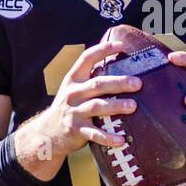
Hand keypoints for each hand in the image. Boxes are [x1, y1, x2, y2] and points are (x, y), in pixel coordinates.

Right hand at [29, 38, 139, 160]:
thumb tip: (121, 65)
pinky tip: (121, 140)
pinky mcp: (75, 130)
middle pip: (97, 84)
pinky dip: (108, 137)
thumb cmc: (70, 107)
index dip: (103, 50)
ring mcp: (73, 112)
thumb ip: (91, 79)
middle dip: (118, 83)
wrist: (47, 132)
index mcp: (73, 80)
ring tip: (133, 106)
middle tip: (138, 83)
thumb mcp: (74, 89)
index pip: (87, 58)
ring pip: (96, 107)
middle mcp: (72, 93)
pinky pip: (94, 134)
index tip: (121, 45)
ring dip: (116, 106)